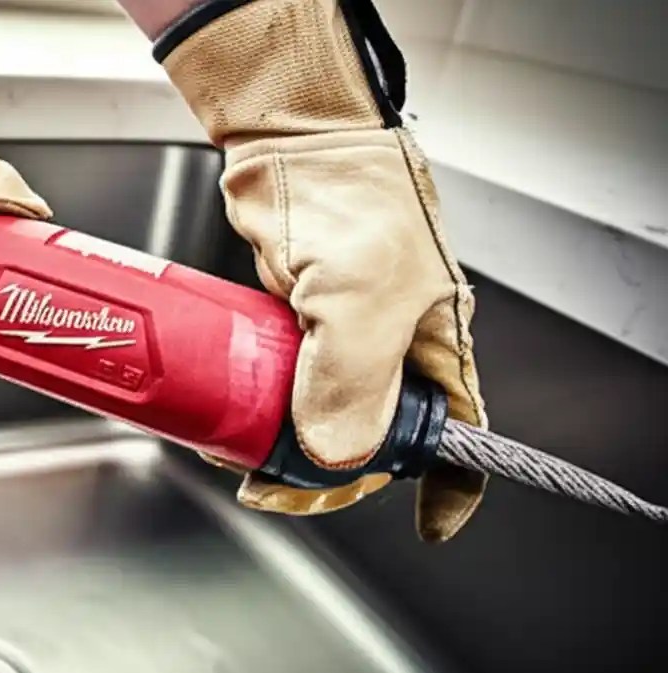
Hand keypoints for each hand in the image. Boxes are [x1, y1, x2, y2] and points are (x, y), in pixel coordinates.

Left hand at [155, 0, 487, 541]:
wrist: (289, 139)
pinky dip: (255, 403)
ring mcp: (339, 329)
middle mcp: (392, 343)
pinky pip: (279, 377)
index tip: (425, 524)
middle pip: (369, 435)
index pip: (454, 434)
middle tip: (273, 482)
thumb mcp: (357, 298)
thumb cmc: (347, 196)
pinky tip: (228, 413)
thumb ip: (349, 380)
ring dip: (280, 440)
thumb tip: (333, 455)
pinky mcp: (293, 315)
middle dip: (325, 469)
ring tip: (236, 450)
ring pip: (318, 410)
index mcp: (436, 344)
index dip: (442, 485)